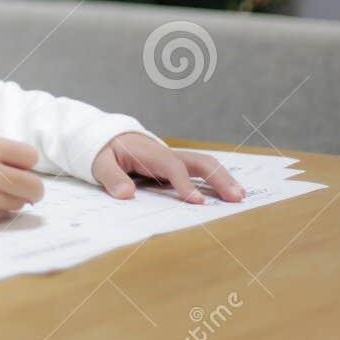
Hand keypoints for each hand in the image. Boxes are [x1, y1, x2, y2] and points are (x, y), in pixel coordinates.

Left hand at [90, 133, 245, 202]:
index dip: (185, 184)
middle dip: (218, 178)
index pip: (172, 167)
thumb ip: (112, 178)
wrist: (106, 137)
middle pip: (199, 161)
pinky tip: (228, 193)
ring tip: (239, 197)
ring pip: (204, 164)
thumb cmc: (103, 151)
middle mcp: (167, 154)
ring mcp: (174, 159)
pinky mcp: (175, 166)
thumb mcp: (99, 163)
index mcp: (149, 153)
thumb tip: (126, 195)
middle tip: (235, 198)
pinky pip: (199, 171)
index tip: (197, 202)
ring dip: (223, 178)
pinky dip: (216, 179)